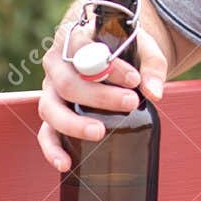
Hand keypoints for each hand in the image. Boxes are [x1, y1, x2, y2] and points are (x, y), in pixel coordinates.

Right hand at [36, 8, 167, 171]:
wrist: (108, 48)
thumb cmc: (123, 45)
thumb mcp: (142, 46)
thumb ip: (152, 65)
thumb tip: (155, 93)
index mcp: (74, 38)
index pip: (84, 50)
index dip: (110, 67)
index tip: (136, 79)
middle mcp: (56, 64)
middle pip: (67, 83)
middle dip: (99, 96)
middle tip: (130, 103)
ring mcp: (50, 90)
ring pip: (50, 108)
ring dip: (74, 123)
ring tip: (99, 132)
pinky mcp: (52, 112)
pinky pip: (45, 132)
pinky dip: (52, 149)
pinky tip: (66, 162)